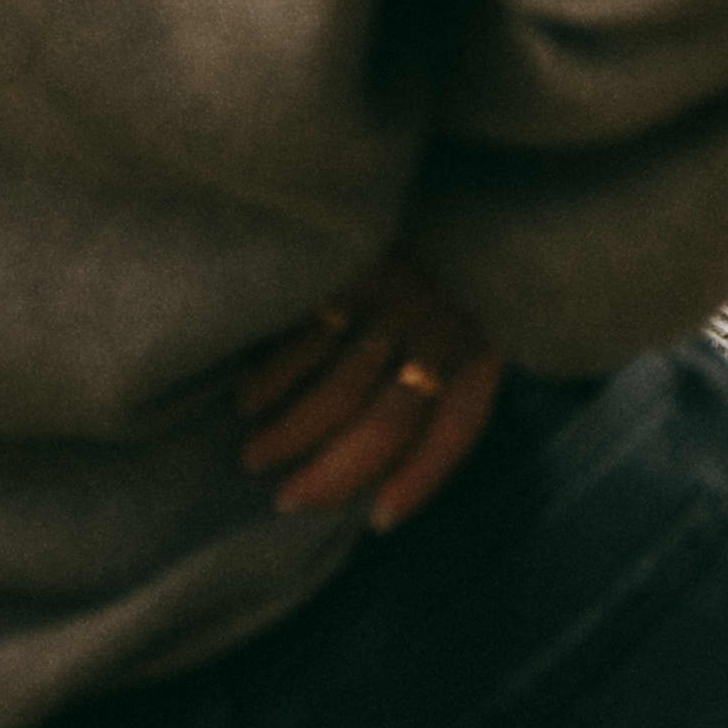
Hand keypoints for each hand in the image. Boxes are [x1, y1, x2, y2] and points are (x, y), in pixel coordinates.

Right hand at [236, 250, 503, 531]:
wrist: (438, 207)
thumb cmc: (438, 297)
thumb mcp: (459, 344)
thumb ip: (435, 400)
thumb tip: (379, 493)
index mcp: (478, 350)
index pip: (455, 428)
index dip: (421, 480)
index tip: (380, 520)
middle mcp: (441, 327)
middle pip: (389, 420)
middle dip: (334, 472)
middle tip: (288, 502)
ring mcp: (396, 297)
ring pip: (342, 386)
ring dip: (293, 432)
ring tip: (256, 458)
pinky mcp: (354, 270)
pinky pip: (310, 337)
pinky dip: (275, 378)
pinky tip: (250, 403)